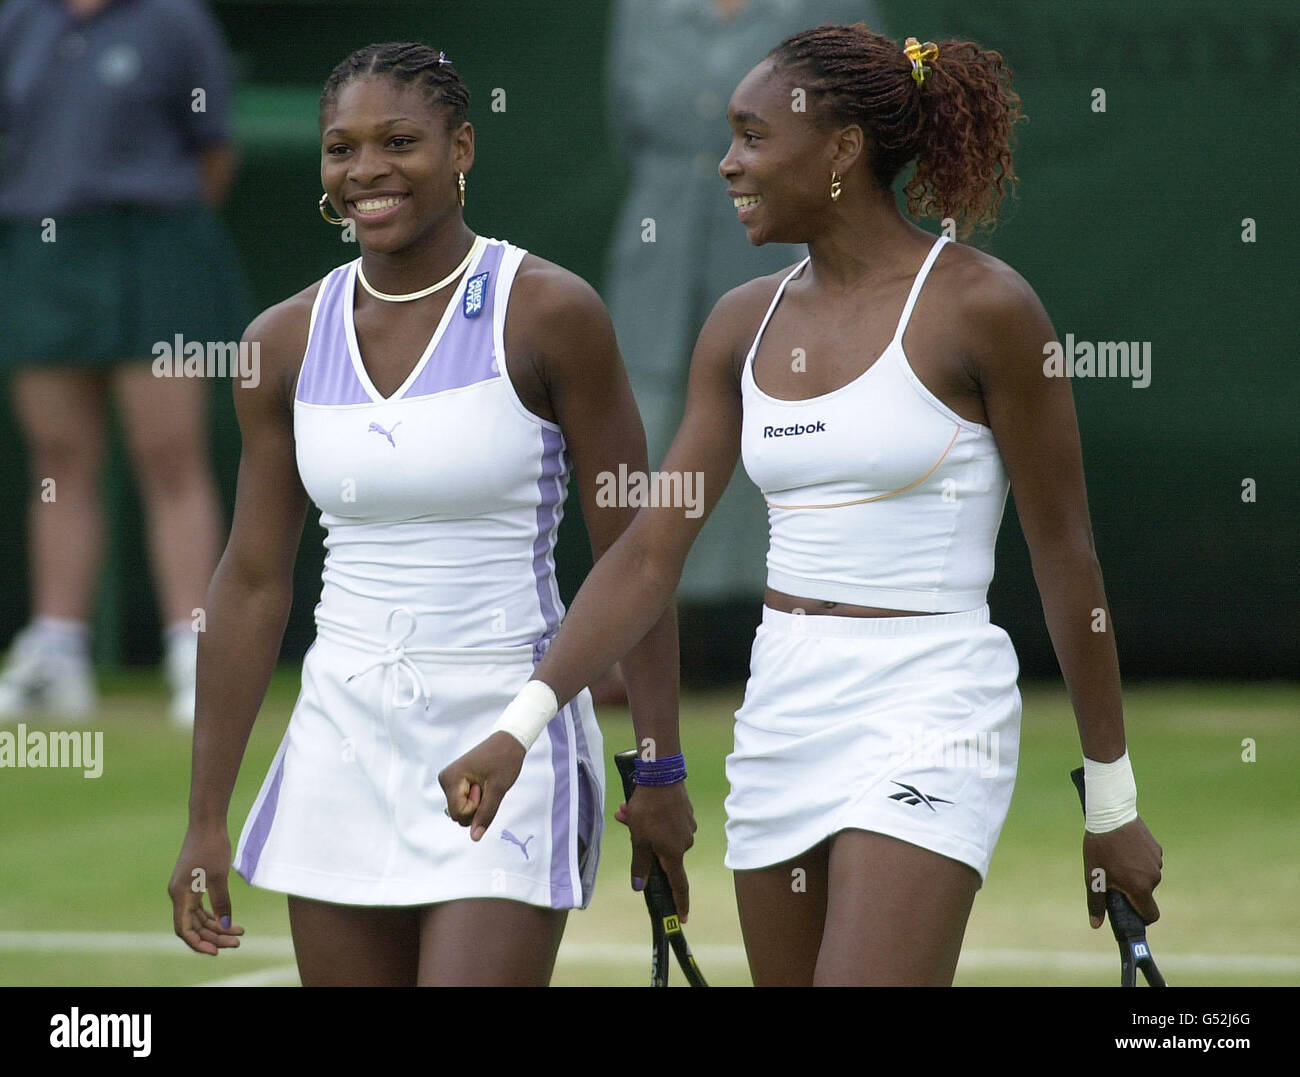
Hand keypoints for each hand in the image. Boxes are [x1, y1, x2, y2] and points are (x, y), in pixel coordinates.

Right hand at [168, 824, 244, 954]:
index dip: (199, 943)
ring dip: (217, 927)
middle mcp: (179, 895)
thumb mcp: (219, 876)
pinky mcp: (193, 884)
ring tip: (239, 932)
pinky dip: (215, 915)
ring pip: (199, 917)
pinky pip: (201, 907)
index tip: (217, 951)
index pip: (185, 929)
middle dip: (214, 936)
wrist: (207, 822)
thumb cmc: (212, 846)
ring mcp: (185, 890)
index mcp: (180, 894)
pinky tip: (230, 920)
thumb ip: (222, 902)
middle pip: (194, 926)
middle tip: (238, 941)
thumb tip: (226, 925)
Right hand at [439, 731, 526, 840]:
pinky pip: (464, 803)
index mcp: (451, 778)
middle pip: (458, 814)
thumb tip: (474, 837)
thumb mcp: (498, 789)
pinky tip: (483, 783)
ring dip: (478, 803)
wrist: (508, 741)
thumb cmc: (504, 761)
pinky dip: (476, 799)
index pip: (458, 814)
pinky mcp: (455, 782)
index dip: (476, 807)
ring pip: (461, 810)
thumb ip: (485, 814)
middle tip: (487, 784)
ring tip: (486, 782)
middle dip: (477, 806)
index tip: (485, 787)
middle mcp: (445, 779)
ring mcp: (449, 781)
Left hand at [616, 781, 696, 920]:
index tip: (683, 917)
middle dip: (644, 843)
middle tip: (626, 824)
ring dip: (646, 827)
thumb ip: (640, 863)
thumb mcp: (638, 838)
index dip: (680, 902)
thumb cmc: (648, 809)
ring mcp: (688, 827)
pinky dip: (654, 817)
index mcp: (673, 853)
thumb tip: (640, 886)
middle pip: (663, 853)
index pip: (679, 884)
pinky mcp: (686, 813)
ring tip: (628, 810)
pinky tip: (641, 802)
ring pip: (663, 835)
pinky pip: (668, 822)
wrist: (662, 775)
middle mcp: (685, 843)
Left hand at [1083, 815, 1162, 927]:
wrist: (1111, 814)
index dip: (1141, 917)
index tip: (1128, 910)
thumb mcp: (1093, 876)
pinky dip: (1139, 860)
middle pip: (1146, 894)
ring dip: (1135, 874)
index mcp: (1140, 887)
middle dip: (1132, 891)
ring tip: (1117, 859)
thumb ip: (1096, 903)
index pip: (1151, 915)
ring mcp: (1157, 862)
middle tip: (1113, 877)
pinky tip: (1125, 848)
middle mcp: (1153, 877)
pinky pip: (1149, 862)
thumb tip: (1096, 925)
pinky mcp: (1157, 848)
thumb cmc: (1099, 847)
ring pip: (1147, 877)